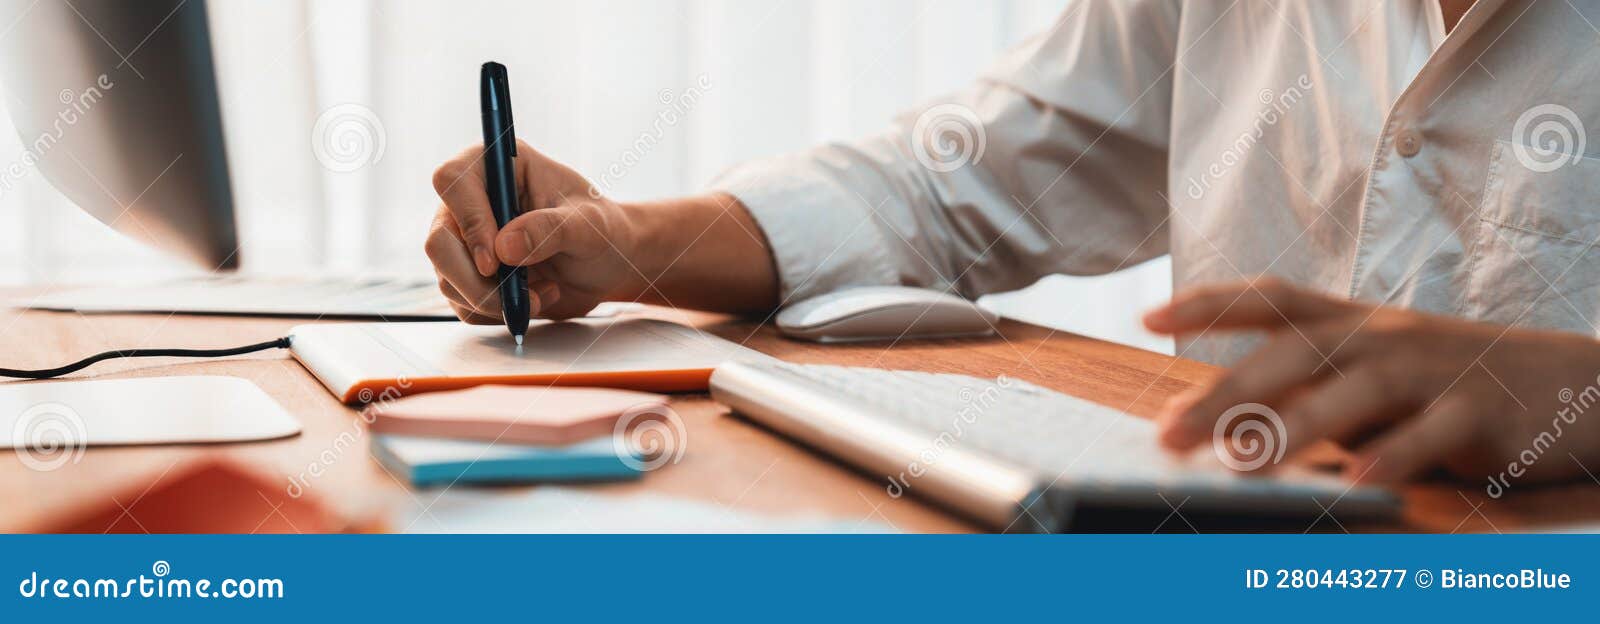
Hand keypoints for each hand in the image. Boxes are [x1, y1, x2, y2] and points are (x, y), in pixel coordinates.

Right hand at [425, 141, 637, 321]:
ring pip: (448, 279)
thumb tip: (503, 248)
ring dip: (494, 300)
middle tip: (516, 299)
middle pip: (439, 241)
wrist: (606, 264)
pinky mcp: (469, 275)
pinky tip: (533, 299)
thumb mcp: (589, 225)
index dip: (468, 221)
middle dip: (474, 281)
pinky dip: (498, 313)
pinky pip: (463, 304)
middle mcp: (472, 200)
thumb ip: (550, 229)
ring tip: (543, 293)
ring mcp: (465, 240)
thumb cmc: (601, 230)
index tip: (495, 261)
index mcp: (497, 165)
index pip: (453, 180)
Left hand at [1143, 278, 1599, 486]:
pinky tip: (1358, 482)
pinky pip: (1431, 433)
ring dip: (1293, 427)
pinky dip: (1395, 455)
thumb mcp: (1372, 378)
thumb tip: (1227, 423)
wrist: (1574, 380)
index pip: (1270, 299)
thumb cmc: (1450, 383)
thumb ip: (1307, 392)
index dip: (1209, 302)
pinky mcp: (1478, 410)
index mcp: (1353, 324)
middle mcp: (1383, 338)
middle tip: (1170, 431)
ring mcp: (1432, 370)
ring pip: (1354, 390)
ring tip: (1240, 463)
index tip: (1148, 315)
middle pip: (1294, 355)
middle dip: (1226, 392)